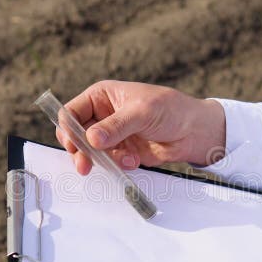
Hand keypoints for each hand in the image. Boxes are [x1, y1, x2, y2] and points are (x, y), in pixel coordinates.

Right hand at [56, 80, 225, 174]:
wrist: (193, 132)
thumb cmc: (171, 110)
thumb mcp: (142, 112)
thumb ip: (116, 126)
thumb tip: (92, 139)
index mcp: (101, 96)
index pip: (72, 112)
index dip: (68, 128)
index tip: (74, 144)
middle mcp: (102, 115)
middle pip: (75, 135)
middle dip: (80, 151)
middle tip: (85, 165)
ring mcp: (111, 135)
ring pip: (90, 152)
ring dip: (105, 160)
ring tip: (126, 160)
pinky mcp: (120, 152)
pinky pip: (108, 162)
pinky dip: (118, 165)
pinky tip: (135, 160)